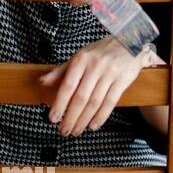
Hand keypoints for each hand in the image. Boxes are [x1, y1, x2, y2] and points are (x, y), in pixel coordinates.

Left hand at [37, 38, 164, 137]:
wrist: (130, 42)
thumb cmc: (101, 51)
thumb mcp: (80, 56)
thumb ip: (61, 70)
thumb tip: (42, 82)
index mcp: (81, 59)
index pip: (68, 86)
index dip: (59, 104)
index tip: (53, 118)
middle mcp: (95, 66)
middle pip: (80, 97)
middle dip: (70, 117)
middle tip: (64, 131)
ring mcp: (110, 73)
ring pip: (94, 102)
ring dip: (84, 120)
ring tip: (76, 131)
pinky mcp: (123, 80)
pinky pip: (110, 102)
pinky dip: (101, 117)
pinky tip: (93, 126)